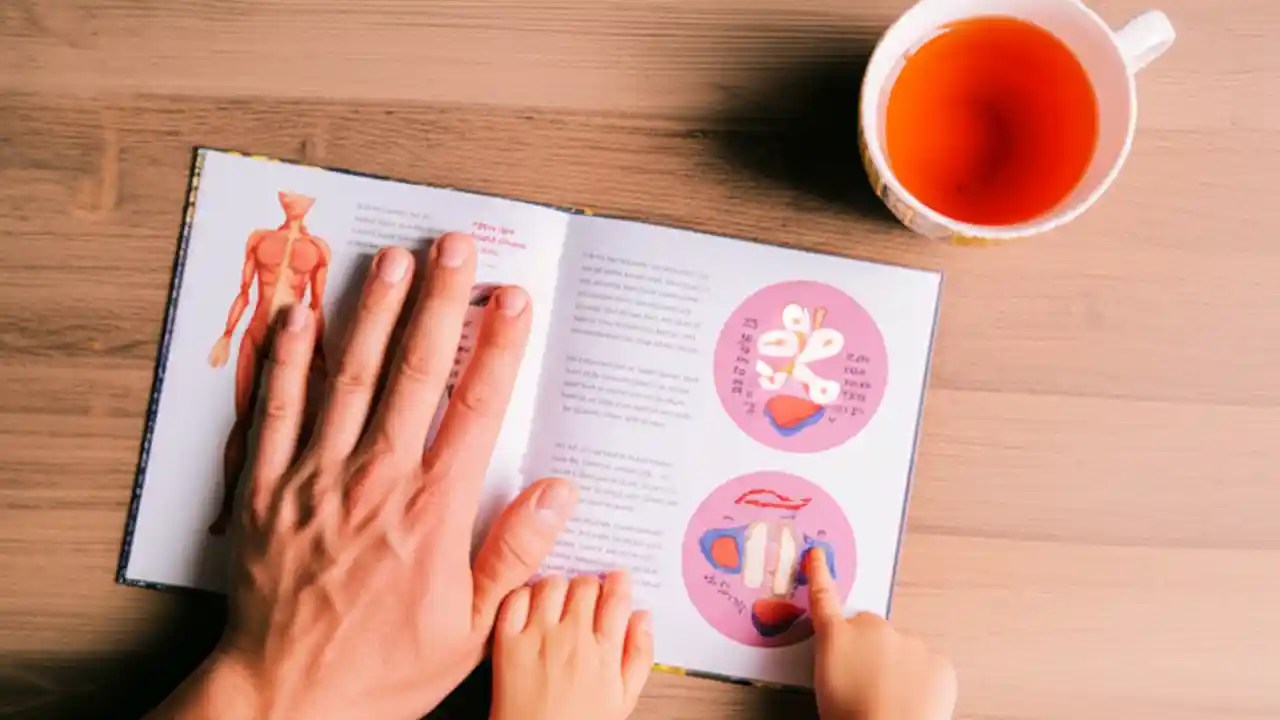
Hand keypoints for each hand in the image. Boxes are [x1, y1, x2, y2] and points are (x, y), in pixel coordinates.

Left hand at [154, 234, 577, 718]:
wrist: (285, 697)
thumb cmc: (385, 667)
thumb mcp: (472, 629)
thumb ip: (515, 556)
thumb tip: (559, 493)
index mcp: (433, 511)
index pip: (476, 409)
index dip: (499, 346)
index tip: (514, 297)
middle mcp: (377, 480)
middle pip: (415, 374)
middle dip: (440, 303)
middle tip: (455, 245)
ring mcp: (317, 479)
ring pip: (349, 379)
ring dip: (374, 313)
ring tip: (394, 260)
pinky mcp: (268, 489)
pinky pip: (275, 412)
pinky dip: (287, 361)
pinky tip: (298, 315)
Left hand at [492, 572, 652, 719]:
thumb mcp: (624, 698)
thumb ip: (639, 654)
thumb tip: (643, 616)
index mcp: (604, 651)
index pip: (616, 596)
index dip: (619, 581)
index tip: (617, 579)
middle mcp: (572, 637)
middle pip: (585, 583)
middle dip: (590, 585)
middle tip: (586, 596)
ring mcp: (537, 636)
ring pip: (552, 583)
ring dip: (558, 587)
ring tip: (558, 602)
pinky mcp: (507, 640)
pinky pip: (517, 598)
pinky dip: (525, 596)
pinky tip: (531, 609)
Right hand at [808, 550, 956, 719]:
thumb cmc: (850, 718)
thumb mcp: (825, 684)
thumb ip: (837, 658)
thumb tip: (852, 661)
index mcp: (837, 636)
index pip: (823, 598)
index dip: (819, 574)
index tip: (817, 554)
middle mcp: (872, 629)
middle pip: (871, 631)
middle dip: (871, 649)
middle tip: (868, 682)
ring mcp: (909, 642)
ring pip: (903, 650)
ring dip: (898, 667)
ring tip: (891, 699)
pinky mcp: (938, 661)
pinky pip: (929, 668)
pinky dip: (924, 682)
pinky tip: (913, 703)